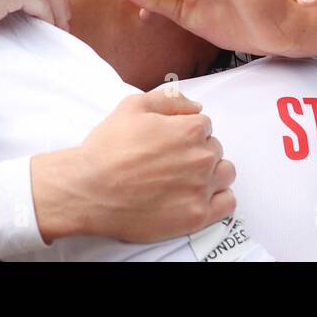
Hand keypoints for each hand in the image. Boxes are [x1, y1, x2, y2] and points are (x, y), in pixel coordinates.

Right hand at [31, 90, 235, 242]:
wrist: (89, 189)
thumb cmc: (108, 148)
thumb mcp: (133, 106)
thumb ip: (170, 101)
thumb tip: (195, 106)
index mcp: (190, 130)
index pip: (204, 125)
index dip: (186, 131)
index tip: (170, 142)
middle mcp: (201, 158)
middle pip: (214, 148)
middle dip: (197, 151)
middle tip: (171, 161)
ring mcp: (201, 189)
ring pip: (225, 173)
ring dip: (211, 172)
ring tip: (186, 178)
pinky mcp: (196, 216)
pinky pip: (227, 203)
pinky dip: (218, 198)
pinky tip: (198, 196)